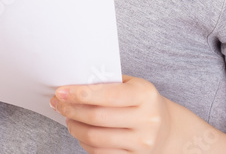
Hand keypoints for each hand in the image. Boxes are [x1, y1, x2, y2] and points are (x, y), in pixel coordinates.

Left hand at [50, 75, 170, 152]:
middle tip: (58, 104)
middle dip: (71, 110)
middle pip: (97, 117)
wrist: (167, 129)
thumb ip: (107, 83)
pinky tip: (80, 132)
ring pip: (96, 138)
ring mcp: (142, 142)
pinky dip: (84, 143)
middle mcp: (147, 120)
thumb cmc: (141, 101)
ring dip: (74, 127)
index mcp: (145, 95)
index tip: (61, 92)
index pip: (107, 94)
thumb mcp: (131, 85)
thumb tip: (72, 87)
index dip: (79, 94)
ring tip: (68, 117)